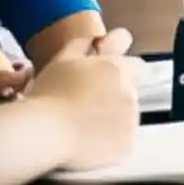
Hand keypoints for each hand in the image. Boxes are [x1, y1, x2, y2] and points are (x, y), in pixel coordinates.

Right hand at [29, 30, 144, 171]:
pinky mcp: (127, 145)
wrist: (44, 132)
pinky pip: (124, 141)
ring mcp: (131, 120)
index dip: (125, 70)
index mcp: (117, 68)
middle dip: (117, 95)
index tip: (111, 79)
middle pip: (132, 92)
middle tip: (90, 104)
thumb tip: (96, 39)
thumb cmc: (49, 93)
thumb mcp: (62, 59)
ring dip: (115, 118)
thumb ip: (83, 45)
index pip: (139, 65)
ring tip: (86, 125)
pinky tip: (90, 142)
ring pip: (129, 116)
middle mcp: (130, 92)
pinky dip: (112, 141)